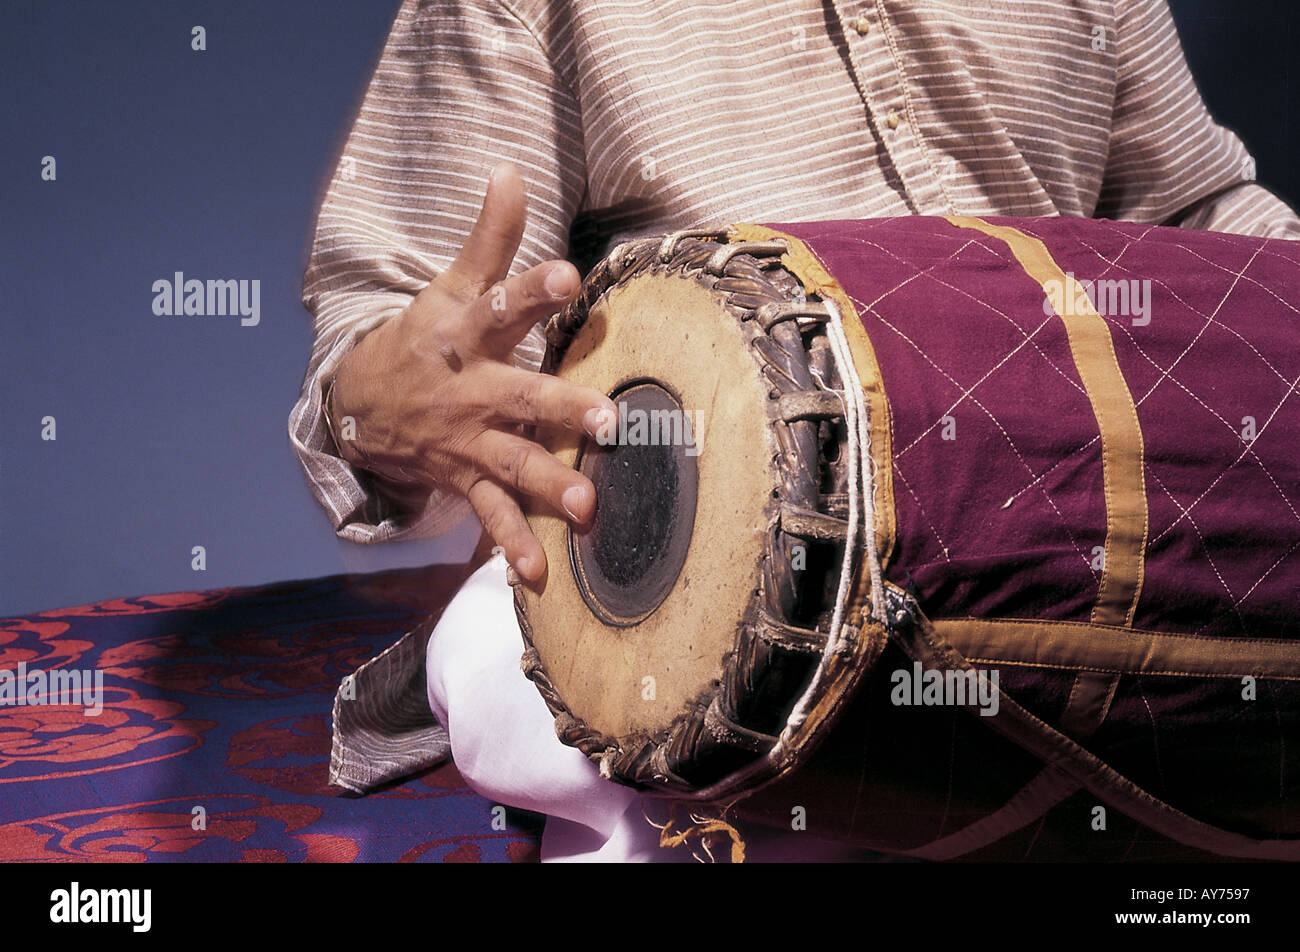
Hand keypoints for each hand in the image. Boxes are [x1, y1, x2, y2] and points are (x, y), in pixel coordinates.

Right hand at [329, 163, 616, 582]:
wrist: (362, 405)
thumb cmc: (426, 338)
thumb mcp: (450, 286)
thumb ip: (490, 237)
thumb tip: (510, 168)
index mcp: (466, 336)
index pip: (499, 304)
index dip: (530, 290)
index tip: (566, 276)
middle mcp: (470, 391)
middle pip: (518, 396)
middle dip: (559, 408)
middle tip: (606, 420)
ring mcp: (467, 441)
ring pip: (511, 464)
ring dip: (547, 486)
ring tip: (586, 507)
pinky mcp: (465, 480)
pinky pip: (490, 516)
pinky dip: (512, 546)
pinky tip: (538, 576)